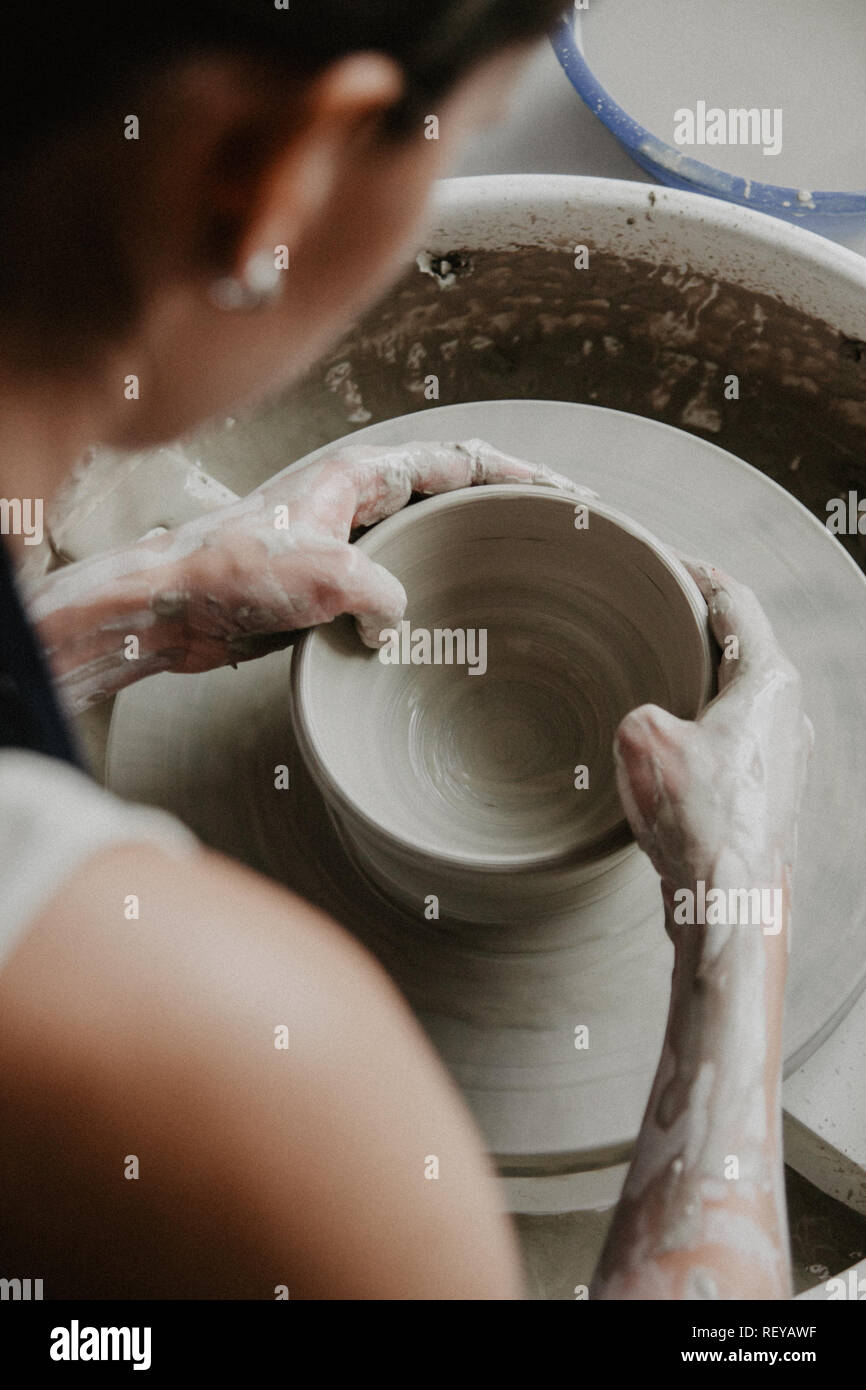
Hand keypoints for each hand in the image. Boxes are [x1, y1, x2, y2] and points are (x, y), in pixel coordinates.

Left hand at [170, 437, 589, 666]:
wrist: (168, 606)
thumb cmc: (230, 572)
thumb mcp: (325, 576)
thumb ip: (385, 590)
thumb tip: (400, 616)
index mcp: (360, 476)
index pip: (460, 462)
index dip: (518, 475)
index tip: (563, 495)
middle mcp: (355, 501)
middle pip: (448, 495)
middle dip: (501, 512)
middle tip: (552, 537)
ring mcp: (343, 541)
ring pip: (423, 541)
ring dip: (464, 557)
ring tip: (513, 581)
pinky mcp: (326, 583)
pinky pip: (392, 584)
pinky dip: (424, 598)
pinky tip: (440, 627)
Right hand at [611, 561, 813, 919]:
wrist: (731, 904)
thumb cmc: (700, 822)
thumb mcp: (641, 741)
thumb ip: (639, 710)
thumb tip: (648, 727)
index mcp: (768, 680)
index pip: (733, 599)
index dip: (694, 571)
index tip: (665, 559)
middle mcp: (787, 713)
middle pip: (742, 646)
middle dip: (696, 627)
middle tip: (653, 614)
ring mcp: (783, 756)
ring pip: (738, 697)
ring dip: (699, 683)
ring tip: (653, 680)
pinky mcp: (768, 794)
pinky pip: (732, 740)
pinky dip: (701, 728)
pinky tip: (668, 749)